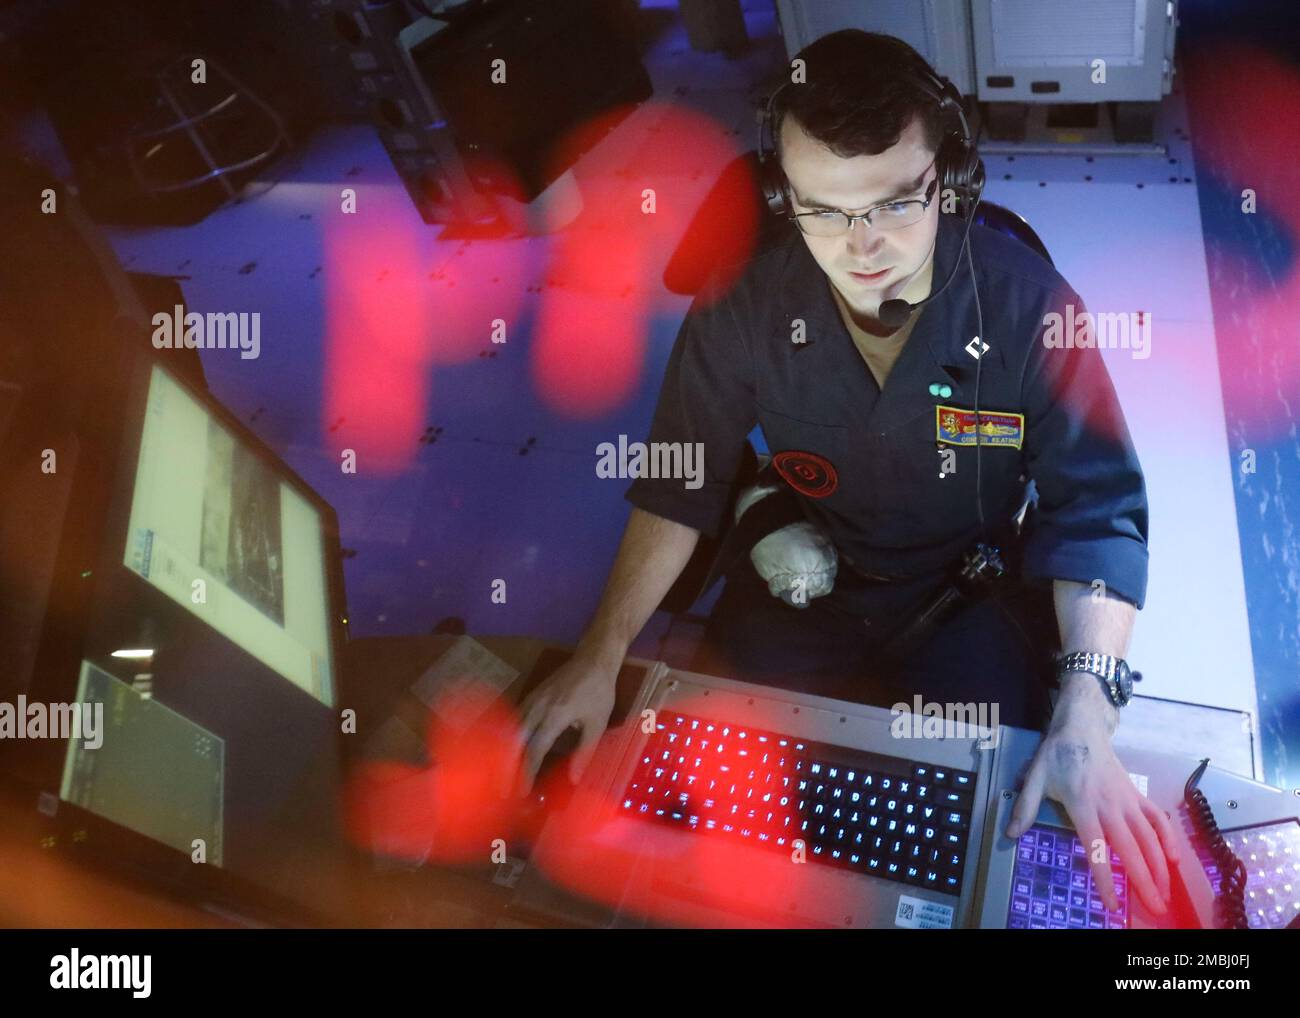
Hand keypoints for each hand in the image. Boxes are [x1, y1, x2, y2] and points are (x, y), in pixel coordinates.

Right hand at [507, 647, 619, 796]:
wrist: (593, 659)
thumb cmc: (599, 692)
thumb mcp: (597, 724)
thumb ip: (584, 752)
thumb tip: (573, 779)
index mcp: (554, 716)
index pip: (535, 750)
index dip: (527, 773)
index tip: (522, 792)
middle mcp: (537, 708)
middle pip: (515, 741)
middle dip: (508, 766)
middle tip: (503, 788)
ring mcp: (532, 699)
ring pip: (512, 729)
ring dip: (507, 751)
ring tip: (505, 772)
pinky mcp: (532, 694)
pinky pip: (516, 718)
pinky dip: (510, 735)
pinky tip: (510, 747)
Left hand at [1005, 681, 1180, 915]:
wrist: (1082, 728)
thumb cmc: (1057, 756)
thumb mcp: (1034, 778)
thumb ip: (1025, 807)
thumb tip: (1010, 834)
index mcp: (1083, 805)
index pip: (1097, 848)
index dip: (1106, 878)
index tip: (1113, 904)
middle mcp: (1110, 806)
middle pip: (1131, 849)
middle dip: (1144, 882)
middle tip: (1155, 910)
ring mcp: (1128, 800)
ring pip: (1149, 838)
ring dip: (1160, 868)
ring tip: (1165, 894)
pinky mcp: (1137, 795)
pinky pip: (1158, 819)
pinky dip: (1168, 838)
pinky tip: (1174, 859)